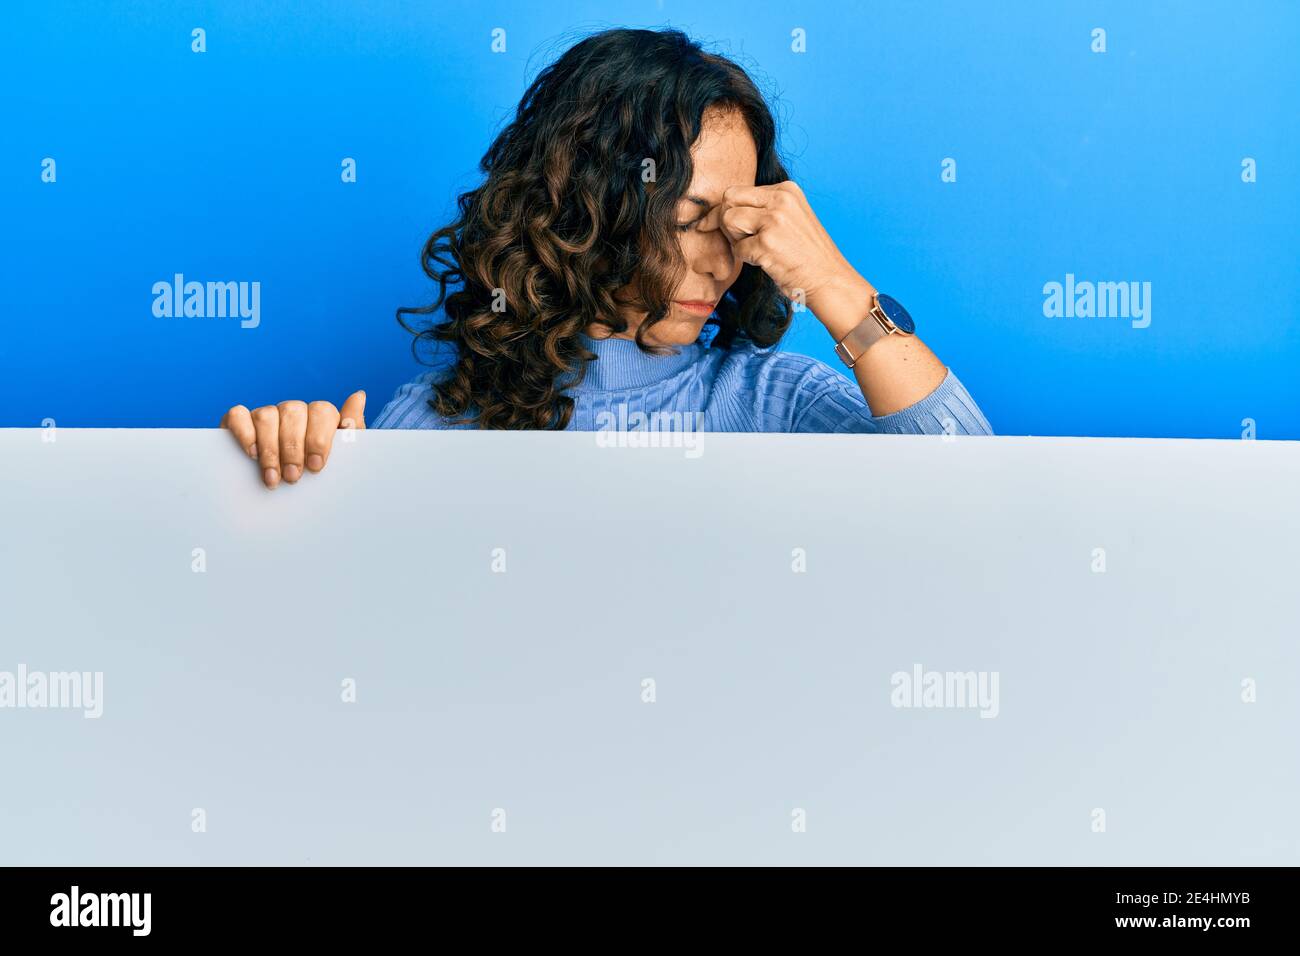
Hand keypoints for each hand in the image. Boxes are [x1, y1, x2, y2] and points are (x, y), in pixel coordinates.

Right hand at [220, 391, 365, 488]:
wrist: (282, 499)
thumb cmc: (315, 476)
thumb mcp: (340, 458)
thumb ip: (350, 430)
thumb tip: (358, 395)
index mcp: (319, 417)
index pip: (322, 411)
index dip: (319, 438)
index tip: (316, 466)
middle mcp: (293, 411)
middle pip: (294, 413)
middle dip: (293, 449)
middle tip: (293, 478)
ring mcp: (266, 414)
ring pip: (267, 416)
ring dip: (270, 450)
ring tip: (273, 478)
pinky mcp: (239, 421)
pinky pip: (238, 415)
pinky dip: (245, 433)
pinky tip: (251, 454)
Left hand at [715, 181, 865, 313]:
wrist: (829, 280)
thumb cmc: (807, 254)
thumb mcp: (790, 218)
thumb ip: (764, 208)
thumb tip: (723, 208)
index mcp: (786, 190)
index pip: (739, 191)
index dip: (732, 211)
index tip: (740, 228)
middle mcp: (781, 199)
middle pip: (729, 199)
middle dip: (729, 221)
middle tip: (746, 239)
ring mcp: (774, 220)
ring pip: (728, 220)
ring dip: (736, 239)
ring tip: (758, 249)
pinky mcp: (767, 243)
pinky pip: (737, 249)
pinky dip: (748, 260)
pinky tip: (768, 262)